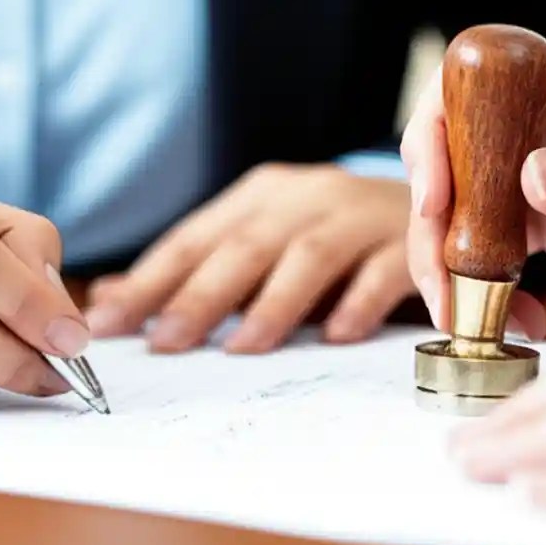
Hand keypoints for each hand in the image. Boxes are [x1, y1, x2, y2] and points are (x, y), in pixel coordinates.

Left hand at [84, 162, 418, 352]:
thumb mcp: (262, 246)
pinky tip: (336, 337)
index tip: (108, 323)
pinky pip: (381, 270)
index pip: (193, 239)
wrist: (439, 201)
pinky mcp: (409, 240)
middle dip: (200, 296)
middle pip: (243, 246)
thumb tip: (106, 299)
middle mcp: (304, 196)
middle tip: (166, 343)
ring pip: (307, 256)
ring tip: (242, 348)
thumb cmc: (334, 239)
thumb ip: (194, 273)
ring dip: (273, 304)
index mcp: (260, 196)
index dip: (149, 281)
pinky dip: (358, 302)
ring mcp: (358, 214)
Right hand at [402, 35, 545, 320]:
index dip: (445, 132)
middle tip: (444, 283)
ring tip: (468, 317)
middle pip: (463, 149)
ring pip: (474, 208)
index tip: (436, 197)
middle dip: (437, 215)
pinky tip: (514, 324)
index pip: (490, 83)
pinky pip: (506, 254)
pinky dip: (494, 292)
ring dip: (457, 262)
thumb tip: (532, 178)